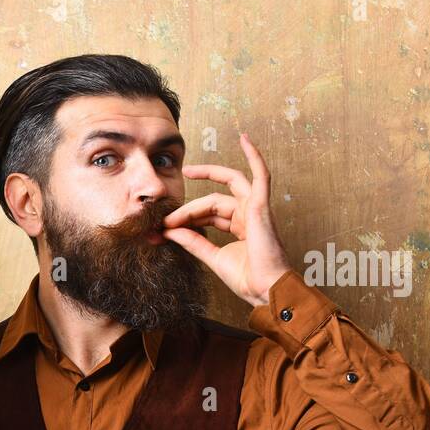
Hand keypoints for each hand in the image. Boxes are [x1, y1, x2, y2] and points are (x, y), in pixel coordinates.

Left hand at [160, 132, 293, 305]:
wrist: (265, 290)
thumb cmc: (247, 279)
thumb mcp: (212, 257)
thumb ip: (192, 242)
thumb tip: (168, 231)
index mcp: (239, 228)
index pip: (208, 215)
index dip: (185, 219)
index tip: (164, 228)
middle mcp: (247, 215)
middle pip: (211, 203)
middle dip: (187, 209)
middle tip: (165, 216)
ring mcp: (255, 209)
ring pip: (221, 193)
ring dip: (199, 195)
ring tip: (184, 180)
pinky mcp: (261, 205)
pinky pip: (260, 174)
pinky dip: (254, 156)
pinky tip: (244, 138)